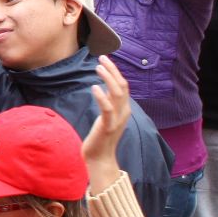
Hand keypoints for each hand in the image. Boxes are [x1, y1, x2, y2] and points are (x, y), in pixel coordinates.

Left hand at [83, 56, 129, 191]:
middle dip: (113, 70)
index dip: (115, 71)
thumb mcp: (106, 116)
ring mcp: (117, 119)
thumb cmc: (100, 137)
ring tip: (98, 67)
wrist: (100, 158)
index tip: (105, 59)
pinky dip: (101, 97)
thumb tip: (103, 87)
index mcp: (124, 109)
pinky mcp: (108, 127)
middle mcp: (124, 112)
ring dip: (108, 78)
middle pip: (122, 86)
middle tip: (102, 58)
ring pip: (117, 94)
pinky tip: (94, 87)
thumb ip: (107, 103)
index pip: (123, 85)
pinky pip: (107, 109)